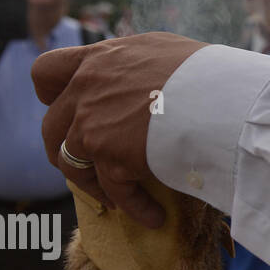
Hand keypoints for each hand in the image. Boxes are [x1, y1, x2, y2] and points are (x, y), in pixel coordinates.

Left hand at [32, 31, 207, 227]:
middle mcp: (87, 88)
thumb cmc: (209, 72)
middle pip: (51, 126)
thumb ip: (135, 67)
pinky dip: (134, 207)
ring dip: (91, 185)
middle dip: (64, 149)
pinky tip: (153, 216)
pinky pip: (113, 191)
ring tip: (115, 199)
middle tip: (87, 163)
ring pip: (71, 164)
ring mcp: (92, 123)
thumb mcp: (163, 52)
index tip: (67, 107)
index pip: (46, 71)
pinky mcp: (109, 156)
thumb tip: (139, 83)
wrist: (223, 96)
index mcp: (100, 59)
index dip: (51, 94)